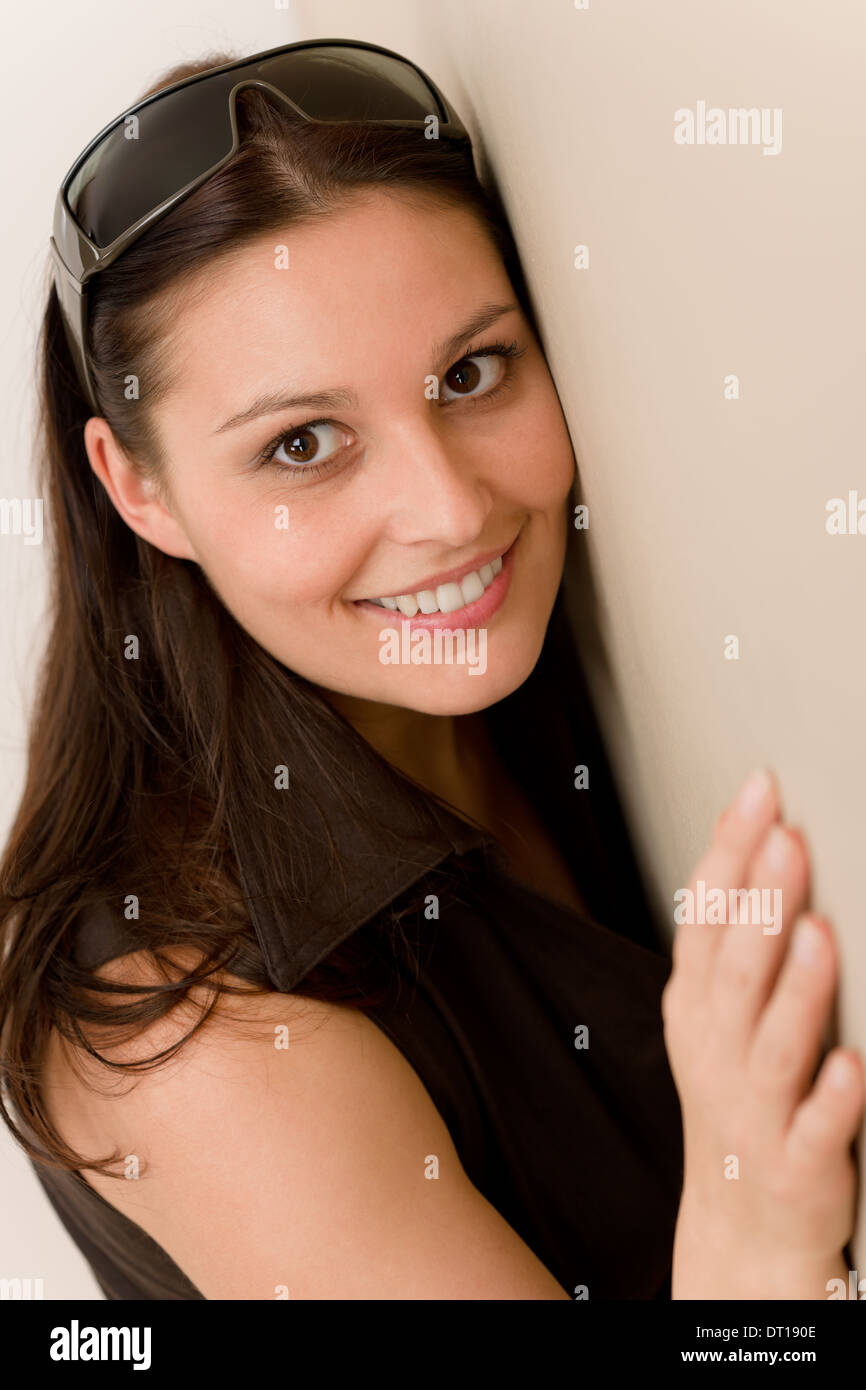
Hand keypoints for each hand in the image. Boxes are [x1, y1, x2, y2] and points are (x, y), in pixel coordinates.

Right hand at [662, 768, 863, 1298]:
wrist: (742, 1219)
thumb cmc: (735, 1098)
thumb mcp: (713, 1011)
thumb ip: (730, 931)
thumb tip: (754, 836)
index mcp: (695, 1006)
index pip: (704, 915)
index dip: (728, 853)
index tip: (758, 796)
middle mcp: (717, 1050)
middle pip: (735, 968)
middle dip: (759, 902)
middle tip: (787, 840)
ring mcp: (754, 1106)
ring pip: (773, 1042)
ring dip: (796, 988)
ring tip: (817, 933)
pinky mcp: (796, 1160)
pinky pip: (815, 1128)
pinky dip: (832, 1097)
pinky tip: (851, 1064)